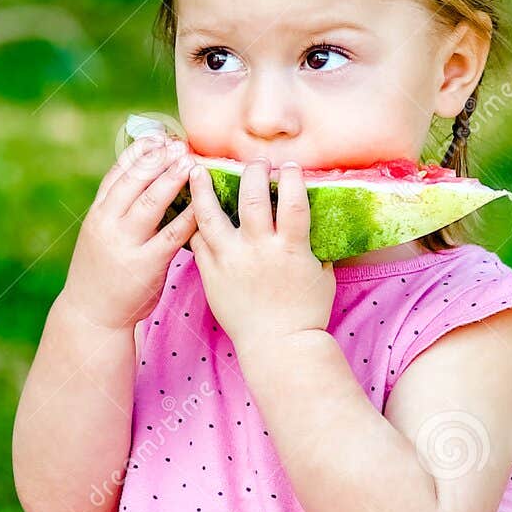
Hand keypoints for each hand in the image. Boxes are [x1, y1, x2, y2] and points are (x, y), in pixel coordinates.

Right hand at [61, 135, 198, 330]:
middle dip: (158, 159)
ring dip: (172, 179)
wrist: (91, 315)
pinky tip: (203, 203)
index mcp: (97, 214)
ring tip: (191, 162)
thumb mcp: (100, 235)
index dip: (138, 153)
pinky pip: (171, 234)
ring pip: (150, 202)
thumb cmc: (101, 272)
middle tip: (180, 144)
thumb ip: (117, 209)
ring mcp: (125, 244)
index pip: (117, 174)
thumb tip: (144, 178)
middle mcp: (108, 225)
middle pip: (134, 181)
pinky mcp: (146, 265)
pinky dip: (188, 216)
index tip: (158, 136)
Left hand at [187, 160, 335, 354]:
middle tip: (253, 163)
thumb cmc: (306, 313)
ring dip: (203, 189)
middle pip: (251, 197)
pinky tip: (190, 210)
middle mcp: (258, 250)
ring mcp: (230, 261)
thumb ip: (313, 246)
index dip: (291, 176)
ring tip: (197, 169)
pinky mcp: (210, 274)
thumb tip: (314, 222)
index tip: (288, 165)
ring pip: (210, 215)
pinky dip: (194, 225)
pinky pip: (197, 242)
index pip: (292, 199)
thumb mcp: (321, 274)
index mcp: (290, 248)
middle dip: (252, 172)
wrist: (277, 347)